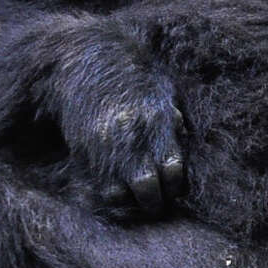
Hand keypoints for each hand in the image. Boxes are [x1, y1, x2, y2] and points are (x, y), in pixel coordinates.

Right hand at [62, 76, 185, 213]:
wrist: (84, 65)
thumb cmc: (128, 79)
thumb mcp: (158, 93)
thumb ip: (172, 119)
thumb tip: (183, 138)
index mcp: (156, 123)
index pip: (173, 172)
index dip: (175, 186)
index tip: (173, 188)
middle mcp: (132, 139)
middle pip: (148, 189)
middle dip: (154, 202)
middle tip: (155, 202)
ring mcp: (106, 148)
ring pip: (121, 195)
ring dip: (131, 202)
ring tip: (136, 199)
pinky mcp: (85, 152)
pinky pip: (98, 187)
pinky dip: (110, 195)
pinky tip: (117, 189)